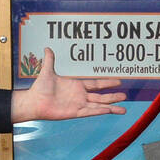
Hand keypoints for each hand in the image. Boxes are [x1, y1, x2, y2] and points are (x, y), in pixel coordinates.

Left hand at [11, 48, 125, 121]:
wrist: (34, 101)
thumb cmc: (39, 88)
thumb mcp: (47, 72)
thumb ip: (49, 60)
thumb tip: (47, 48)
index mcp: (76, 85)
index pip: (95, 84)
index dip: (107, 82)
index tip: (119, 81)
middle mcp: (79, 95)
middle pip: (100, 96)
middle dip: (113, 96)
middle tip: (125, 95)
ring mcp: (78, 104)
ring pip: (99, 105)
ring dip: (111, 106)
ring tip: (124, 109)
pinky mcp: (75, 112)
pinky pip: (90, 111)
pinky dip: (100, 111)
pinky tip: (110, 110)